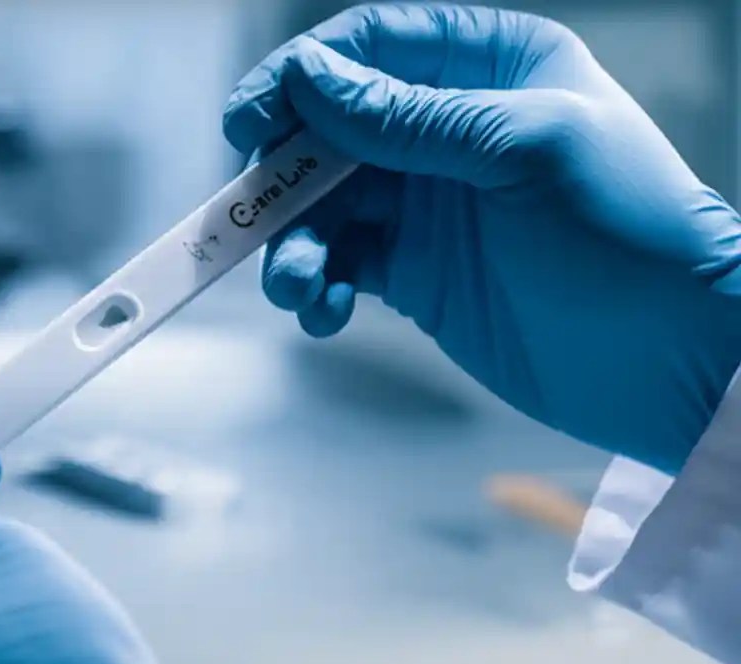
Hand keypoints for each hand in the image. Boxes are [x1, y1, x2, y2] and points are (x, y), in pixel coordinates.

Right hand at [224, 3, 740, 473]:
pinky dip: (318, 287)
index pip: (372, 47)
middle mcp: (450, 128)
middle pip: (330, 130)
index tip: (248, 119)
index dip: (301, 76)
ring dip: (294, 245)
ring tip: (297, 288)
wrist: (669, 361)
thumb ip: (406, 118)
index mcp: (490, 67)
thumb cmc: (626, 233)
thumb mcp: (518, 152)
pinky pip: (341, 264)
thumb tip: (307, 77)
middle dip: (284, 174)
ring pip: (324, 205)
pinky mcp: (415, 273)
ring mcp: (429, 204)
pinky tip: (324, 312)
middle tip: (252, 216)